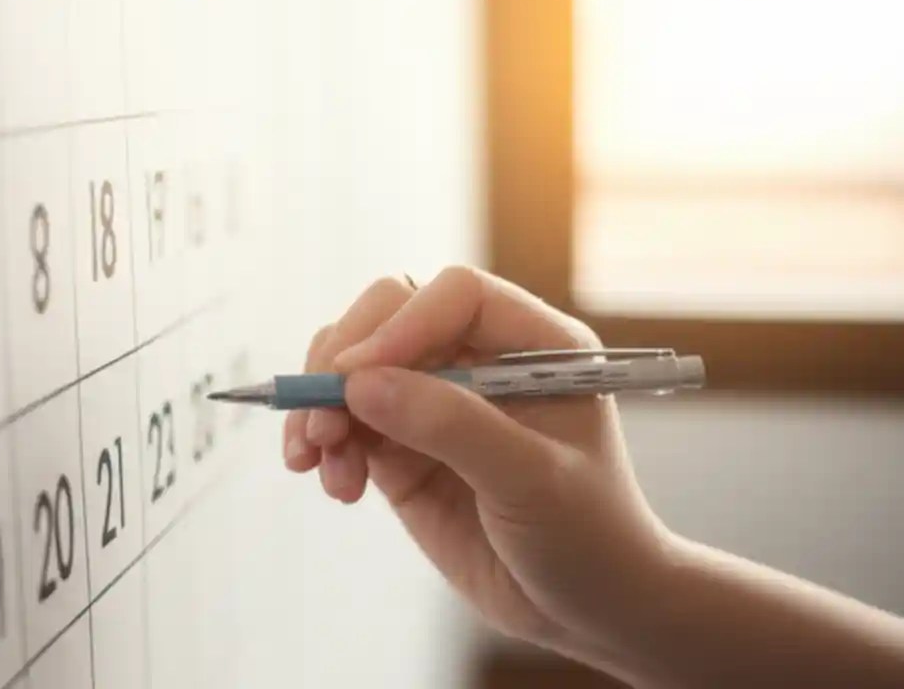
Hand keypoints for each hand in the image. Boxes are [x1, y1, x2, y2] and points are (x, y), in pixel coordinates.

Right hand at [283, 267, 677, 666]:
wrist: (588, 608)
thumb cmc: (589, 536)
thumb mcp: (531, 479)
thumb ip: (450, 425)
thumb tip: (360, 384)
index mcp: (536, 344)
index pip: (457, 296)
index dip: (402, 324)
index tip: (356, 377)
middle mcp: (481, 358)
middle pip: (389, 314)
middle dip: (343, 362)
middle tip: (319, 421)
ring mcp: (436, 400)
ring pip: (355, 364)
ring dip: (322, 405)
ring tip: (314, 461)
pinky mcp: (403, 447)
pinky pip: (346, 421)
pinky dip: (324, 445)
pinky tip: (336, 485)